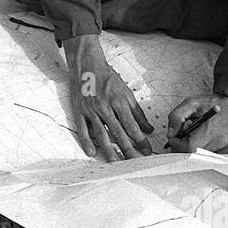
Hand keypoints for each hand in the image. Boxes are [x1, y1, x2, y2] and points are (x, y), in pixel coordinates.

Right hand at [63, 34, 154, 161]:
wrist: (88, 65)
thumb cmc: (108, 78)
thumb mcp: (127, 93)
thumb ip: (137, 112)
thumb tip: (148, 129)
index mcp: (119, 102)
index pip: (132, 126)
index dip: (140, 140)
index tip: (147, 151)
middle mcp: (105, 107)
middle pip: (118, 133)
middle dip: (128, 150)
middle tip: (135, 163)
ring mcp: (91, 110)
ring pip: (101, 134)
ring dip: (109, 150)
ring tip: (115, 163)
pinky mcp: (79, 111)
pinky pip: (83, 129)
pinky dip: (86, 141)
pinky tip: (91, 152)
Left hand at [166, 93, 227, 152]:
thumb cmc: (214, 103)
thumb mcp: (191, 104)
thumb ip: (176, 117)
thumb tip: (171, 134)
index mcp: (209, 132)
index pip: (187, 148)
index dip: (177, 143)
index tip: (175, 136)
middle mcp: (219, 144)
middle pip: (193, 156)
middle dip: (182, 148)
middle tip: (181, 138)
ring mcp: (225, 150)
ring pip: (200, 158)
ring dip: (192, 150)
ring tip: (193, 138)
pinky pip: (209, 157)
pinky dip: (201, 151)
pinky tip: (202, 141)